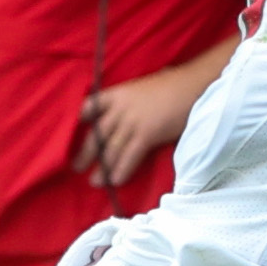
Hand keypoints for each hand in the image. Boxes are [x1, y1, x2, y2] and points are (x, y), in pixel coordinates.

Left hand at [72, 59, 208, 186]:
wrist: (194, 85)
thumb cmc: (175, 83)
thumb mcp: (144, 85)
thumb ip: (134, 98)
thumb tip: (138, 103)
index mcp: (118, 93)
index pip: (90, 106)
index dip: (80, 119)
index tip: (72, 131)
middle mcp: (120, 108)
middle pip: (97, 133)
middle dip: (86, 152)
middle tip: (76, 167)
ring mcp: (132, 121)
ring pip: (111, 148)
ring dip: (102, 167)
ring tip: (95, 181)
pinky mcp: (146, 134)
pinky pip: (129, 156)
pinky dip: (121, 170)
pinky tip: (114, 181)